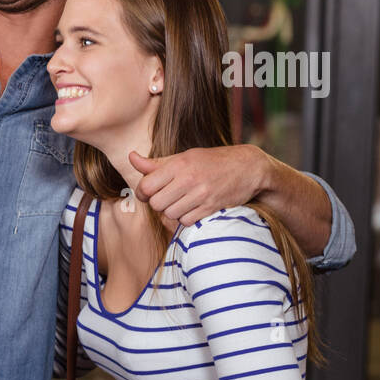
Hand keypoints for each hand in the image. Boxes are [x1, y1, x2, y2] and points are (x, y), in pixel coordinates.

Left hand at [128, 146, 265, 230]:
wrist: (249, 167)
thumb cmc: (211, 162)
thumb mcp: (184, 157)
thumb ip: (156, 163)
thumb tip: (131, 157)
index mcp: (179, 164)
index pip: (146, 186)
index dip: (143, 192)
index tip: (148, 192)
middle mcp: (189, 179)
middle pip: (156, 203)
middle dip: (158, 203)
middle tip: (167, 197)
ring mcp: (201, 194)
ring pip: (170, 214)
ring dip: (172, 211)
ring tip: (182, 202)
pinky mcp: (211, 207)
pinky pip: (186, 221)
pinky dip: (186, 218)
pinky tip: (192, 208)